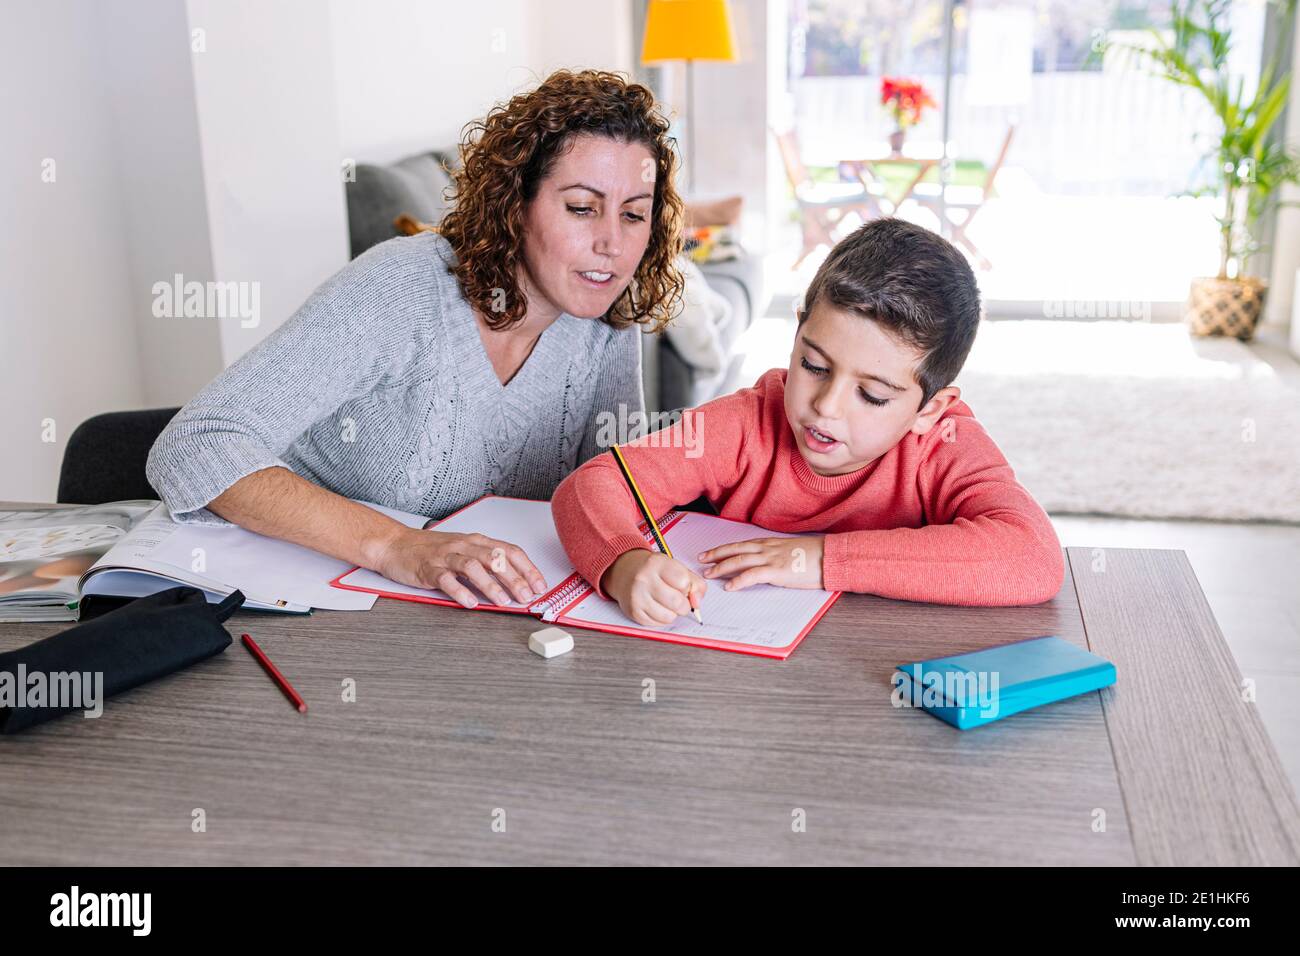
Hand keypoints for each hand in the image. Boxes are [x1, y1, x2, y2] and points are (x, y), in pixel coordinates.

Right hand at [374, 528, 547, 608]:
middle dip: (515, 578)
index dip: (527, 568)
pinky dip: (459, 591)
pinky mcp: (428, 569)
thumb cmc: (430, 549)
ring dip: (490, 584)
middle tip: (526, 596)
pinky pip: (446, 579)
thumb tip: (514, 584)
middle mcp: (464, 545)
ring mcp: (446, 556)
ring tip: (502, 601)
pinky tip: (470, 602)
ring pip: (473, 567)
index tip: (539, 585)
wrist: (394, 544)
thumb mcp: (463, 551)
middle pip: (495, 558)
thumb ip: (486, 564)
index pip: (510, 551)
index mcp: (476, 541)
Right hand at [601, 549, 707, 627]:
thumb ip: (694, 583)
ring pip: (669, 617)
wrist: (625, 571)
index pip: (684, 582)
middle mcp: (644, 579)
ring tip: (666, 603)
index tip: (683, 586)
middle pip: (678, 603)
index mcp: (657, 564)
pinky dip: (661, 618)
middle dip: (684, 604)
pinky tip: (656, 607)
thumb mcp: (676, 567)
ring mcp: (637, 597)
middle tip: (678, 599)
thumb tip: (697, 603)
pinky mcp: (633, 612)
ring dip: (673, 613)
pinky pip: (657, 624)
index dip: (688, 588)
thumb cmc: (654, 570)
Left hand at [698, 536, 823, 590]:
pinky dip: (738, 580)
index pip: (741, 544)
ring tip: (709, 574)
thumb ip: (777, 555)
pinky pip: (751, 575)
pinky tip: (729, 586)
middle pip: (735, 549)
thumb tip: (769, 564)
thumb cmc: (814, 556)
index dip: (724, 548)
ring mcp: (770, 558)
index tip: (711, 552)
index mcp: (770, 543)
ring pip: (738, 560)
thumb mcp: (791, 551)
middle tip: (701, 560)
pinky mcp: (776, 570)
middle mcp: (766, 548)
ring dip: (721, 567)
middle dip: (716, 554)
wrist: (829, 556)